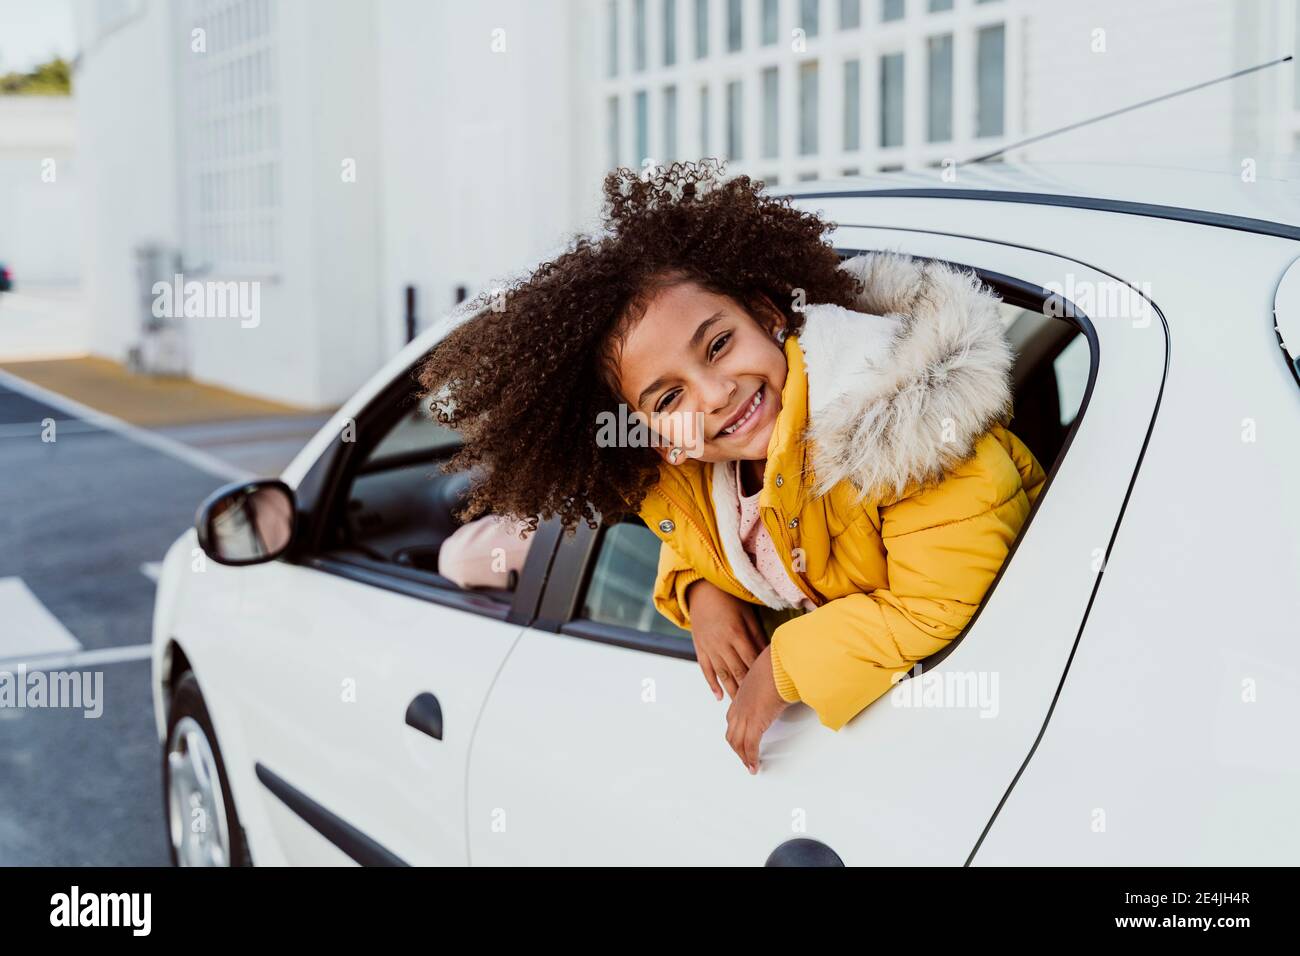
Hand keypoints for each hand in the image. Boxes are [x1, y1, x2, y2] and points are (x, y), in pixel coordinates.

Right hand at [685, 579, 766, 700]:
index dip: (760, 676)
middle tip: (757, 705)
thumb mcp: (747, 614)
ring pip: (722, 675)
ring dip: (731, 691)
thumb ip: (757, 634)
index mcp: (736, 634)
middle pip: (737, 671)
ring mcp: (709, 648)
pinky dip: (712, 684)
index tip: (769, 689)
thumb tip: (769, 654)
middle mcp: (721, 644)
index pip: (751, 660)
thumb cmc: (729, 599)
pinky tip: (718, 696)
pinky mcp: (700, 648)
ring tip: (740, 707)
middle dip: (748, 689)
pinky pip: (705, 670)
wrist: (701, 589)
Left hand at [726, 645, 790, 773]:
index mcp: (743, 693)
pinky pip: (750, 746)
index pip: (733, 717)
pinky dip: (751, 758)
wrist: (782, 662)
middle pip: (732, 732)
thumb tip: (789, 688)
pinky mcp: (755, 722)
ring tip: (750, 766)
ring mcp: (745, 714)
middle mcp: (740, 704)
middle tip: (744, 758)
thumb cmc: (782, 664)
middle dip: (737, 748)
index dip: (736, 731)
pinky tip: (754, 766)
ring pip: (737, 742)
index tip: (741, 740)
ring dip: (743, 756)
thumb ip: (776, 685)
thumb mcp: (774, 676)